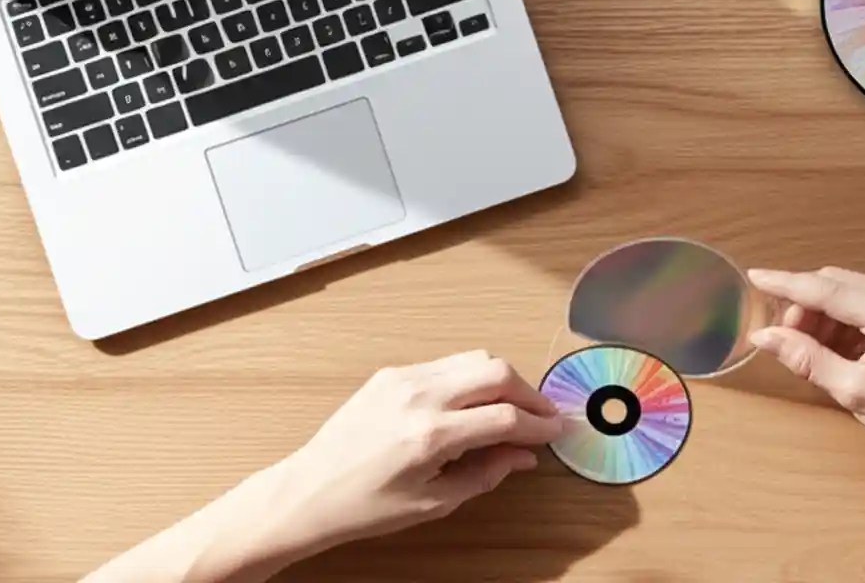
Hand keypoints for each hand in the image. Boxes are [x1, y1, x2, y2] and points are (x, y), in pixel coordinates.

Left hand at [189, 350, 561, 579]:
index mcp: (430, 435)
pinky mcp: (391, 374)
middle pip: (496, 373)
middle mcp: (418, 397)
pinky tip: (474, 404)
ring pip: (474, 359)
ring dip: (502, 380)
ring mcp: (403, 379)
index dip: (540, 424)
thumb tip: (523, 456)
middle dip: (529, 392)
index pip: (506, 417)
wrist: (308, 490)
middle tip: (542, 415)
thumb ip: (486, 474)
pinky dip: (471, 378)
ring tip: (513, 408)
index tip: (556, 431)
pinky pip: (446, 364)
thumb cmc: (364, 505)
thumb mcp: (434, 503)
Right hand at [747, 267, 864, 471]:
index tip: (754, 276)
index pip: (826, 289)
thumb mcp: (855, 391)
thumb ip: (807, 358)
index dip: (786, 283)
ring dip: (823, 316)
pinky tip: (837, 350)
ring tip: (815, 353)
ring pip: (849, 290)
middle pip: (836, 283)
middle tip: (788, 343)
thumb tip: (764, 337)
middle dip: (805, 308)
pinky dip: (844, 322)